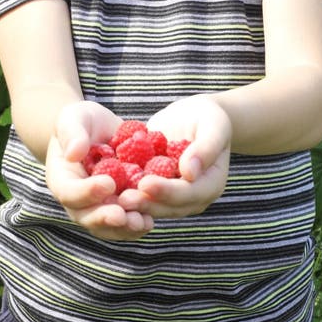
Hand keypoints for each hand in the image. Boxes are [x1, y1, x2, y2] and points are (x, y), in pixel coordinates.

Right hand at [45, 100, 153, 240]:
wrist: (98, 130)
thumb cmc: (82, 121)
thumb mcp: (74, 117)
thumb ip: (72, 133)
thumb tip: (74, 153)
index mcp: (62, 178)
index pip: (69, 191)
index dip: (87, 191)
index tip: (108, 183)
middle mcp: (77, 199)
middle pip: (86, 216)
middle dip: (105, 218)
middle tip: (123, 215)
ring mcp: (97, 206)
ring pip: (106, 226)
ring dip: (123, 227)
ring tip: (141, 222)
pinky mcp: (116, 206)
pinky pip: (123, 222)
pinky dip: (136, 225)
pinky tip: (150, 221)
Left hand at [119, 94, 231, 219]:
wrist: (195, 115)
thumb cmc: (209, 117)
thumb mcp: (214, 126)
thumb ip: (206, 148)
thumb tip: (190, 173)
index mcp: (211, 184)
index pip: (188, 193)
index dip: (167, 191)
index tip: (145, 183)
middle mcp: (193, 196)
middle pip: (168, 206)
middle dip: (146, 203)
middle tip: (122, 198)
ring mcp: (174, 194)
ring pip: (153, 204)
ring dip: (134, 202)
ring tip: (112, 197)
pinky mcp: (157, 187)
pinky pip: (143, 193)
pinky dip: (127, 191)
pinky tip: (108, 188)